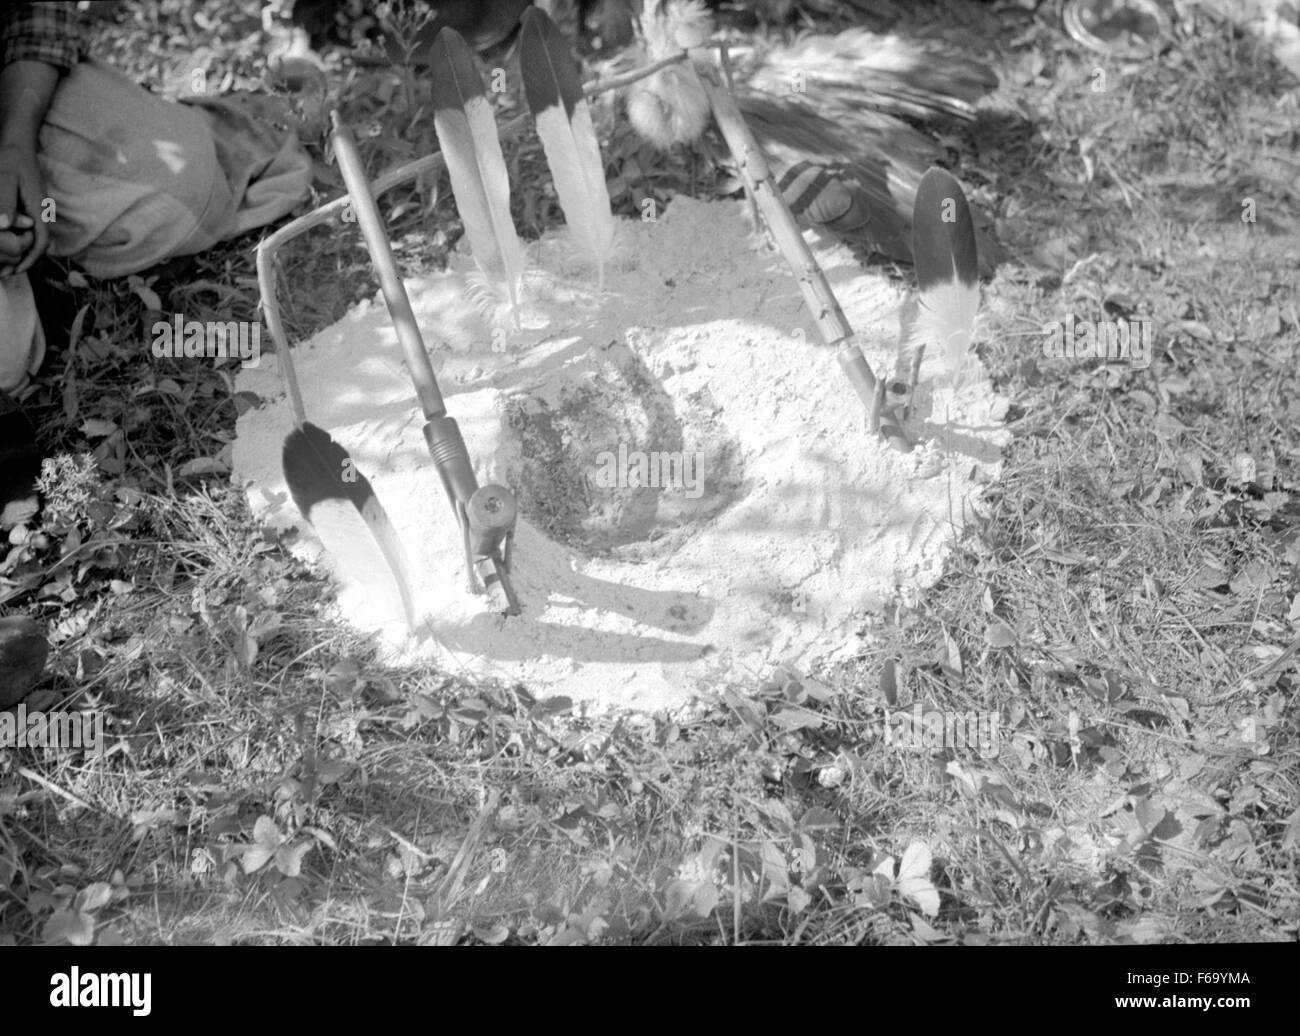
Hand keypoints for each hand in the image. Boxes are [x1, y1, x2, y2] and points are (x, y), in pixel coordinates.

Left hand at [0, 141, 49, 275]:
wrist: (17, 141)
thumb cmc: (10, 157)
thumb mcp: (4, 178)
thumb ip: (4, 202)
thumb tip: (2, 226)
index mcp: (38, 209)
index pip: (41, 242)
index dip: (30, 259)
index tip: (15, 270)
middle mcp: (40, 212)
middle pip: (37, 244)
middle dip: (22, 260)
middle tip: (3, 271)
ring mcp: (35, 209)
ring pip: (30, 237)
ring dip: (18, 250)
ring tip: (2, 260)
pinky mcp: (28, 206)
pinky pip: (25, 228)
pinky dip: (15, 238)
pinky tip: (4, 238)